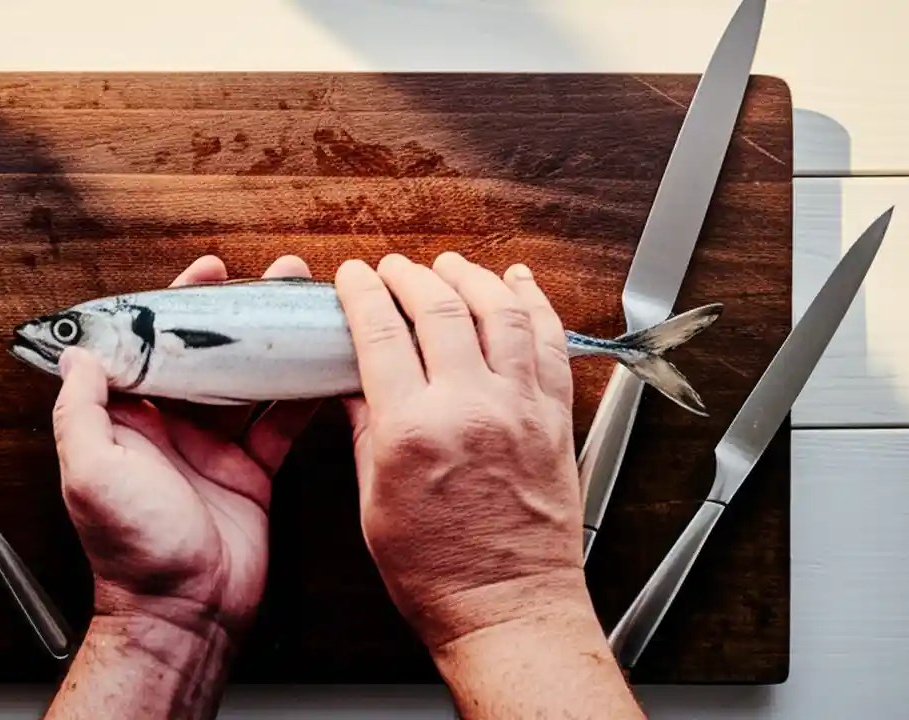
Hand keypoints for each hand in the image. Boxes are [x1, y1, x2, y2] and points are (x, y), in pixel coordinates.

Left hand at [42, 255, 318, 719]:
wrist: (183, 612)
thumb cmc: (130, 549)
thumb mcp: (89, 470)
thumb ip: (80, 408)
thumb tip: (80, 353)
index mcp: (127, 420)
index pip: (149, 345)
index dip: (175, 305)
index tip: (205, 272)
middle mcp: (171, 427)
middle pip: (206, 352)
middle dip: (237, 312)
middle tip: (271, 276)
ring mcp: (215, 447)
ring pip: (249, 379)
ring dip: (275, 342)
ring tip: (304, 304)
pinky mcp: (253, 471)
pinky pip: (281, 423)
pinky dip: (303, 395)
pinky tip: (325, 365)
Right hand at [334, 252, 641, 717]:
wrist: (508, 609)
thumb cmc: (440, 574)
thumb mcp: (375, 503)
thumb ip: (366, 432)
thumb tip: (354, 386)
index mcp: (413, 431)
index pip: (381, 333)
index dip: (363, 293)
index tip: (354, 278)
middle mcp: (471, 409)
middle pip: (439, 309)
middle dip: (410, 276)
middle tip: (394, 269)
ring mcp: (520, 409)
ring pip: (501, 312)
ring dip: (472, 277)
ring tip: (450, 265)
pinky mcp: (555, 419)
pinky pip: (551, 343)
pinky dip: (536, 304)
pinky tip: (521, 284)